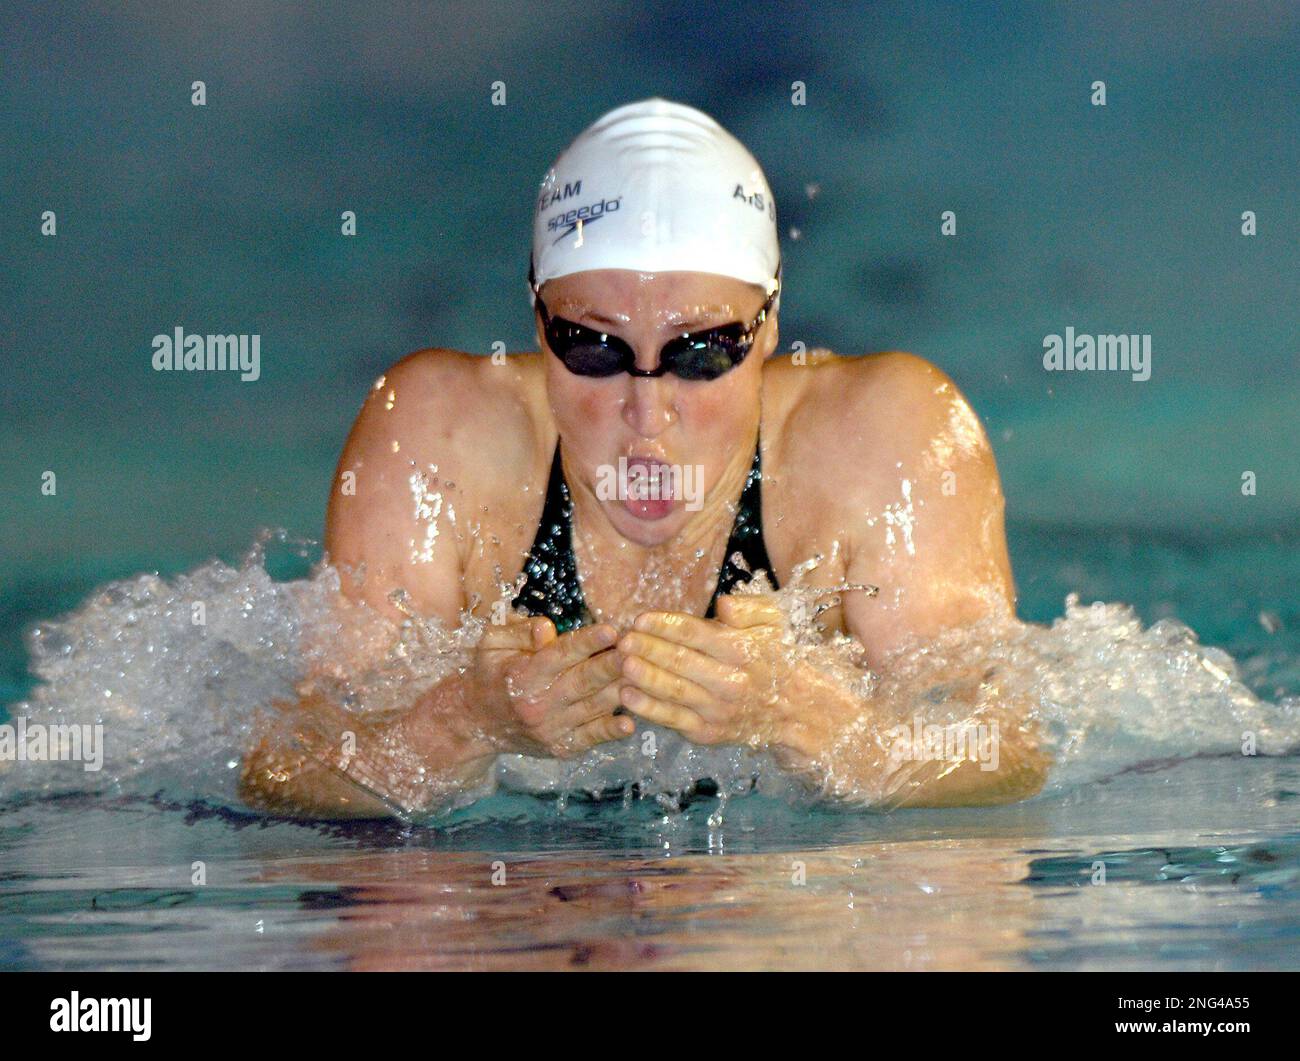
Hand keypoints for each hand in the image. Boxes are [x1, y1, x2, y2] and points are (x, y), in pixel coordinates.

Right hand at [472, 616, 634, 758]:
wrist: (477, 723)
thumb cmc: (490, 674)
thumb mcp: (492, 644)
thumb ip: (519, 631)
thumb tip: (548, 629)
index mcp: (522, 676)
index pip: (559, 656)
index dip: (586, 642)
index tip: (611, 630)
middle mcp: (538, 704)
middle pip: (582, 682)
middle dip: (611, 665)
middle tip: (637, 651)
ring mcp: (551, 729)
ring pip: (593, 708)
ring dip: (621, 692)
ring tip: (646, 676)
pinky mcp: (561, 747)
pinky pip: (591, 737)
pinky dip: (611, 731)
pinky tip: (630, 722)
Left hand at [615, 595, 791, 748]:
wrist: (795, 709)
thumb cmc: (776, 657)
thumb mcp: (774, 622)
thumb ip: (749, 608)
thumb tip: (723, 605)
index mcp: (740, 649)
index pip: (694, 633)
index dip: (664, 625)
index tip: (640, 618)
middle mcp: (728, 681)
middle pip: (680, 661)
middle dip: (647, 649)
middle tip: (622, 639)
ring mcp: (717, 710)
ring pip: (674, 692)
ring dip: (644, 677)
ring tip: (621, 664)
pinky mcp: (708, 732)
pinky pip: (674, 719)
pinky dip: (649, 709)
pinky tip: (628, 696)